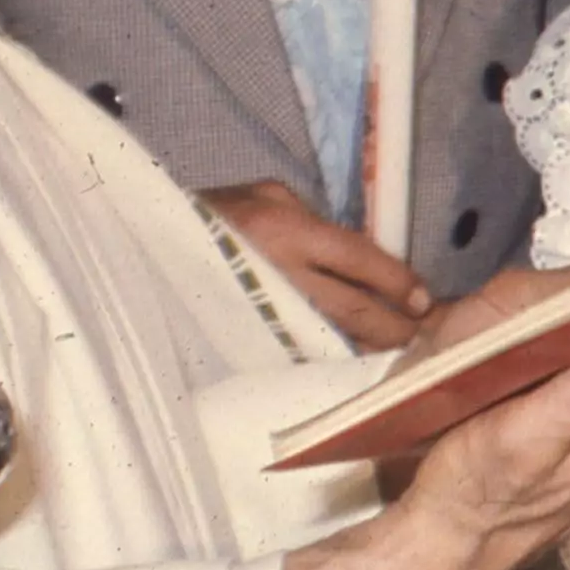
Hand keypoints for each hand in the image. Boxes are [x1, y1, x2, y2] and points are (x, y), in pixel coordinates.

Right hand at [199, 180, 429, 351]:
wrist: (144, 243)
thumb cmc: (213, 214)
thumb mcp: (266, 198)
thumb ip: (313, 225)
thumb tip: (356, 259)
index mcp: (287, 230)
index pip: (359, 260)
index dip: (397, 282)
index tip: (425, 301)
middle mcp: (278, 276)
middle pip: (351, 312)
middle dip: (392, 329)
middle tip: (424, 340)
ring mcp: (258, 315)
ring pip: (328, 342)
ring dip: (364, 352)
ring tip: (394, 358)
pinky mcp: (241, 342)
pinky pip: (294, 357)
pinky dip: (325, 364)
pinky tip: (344, 370)